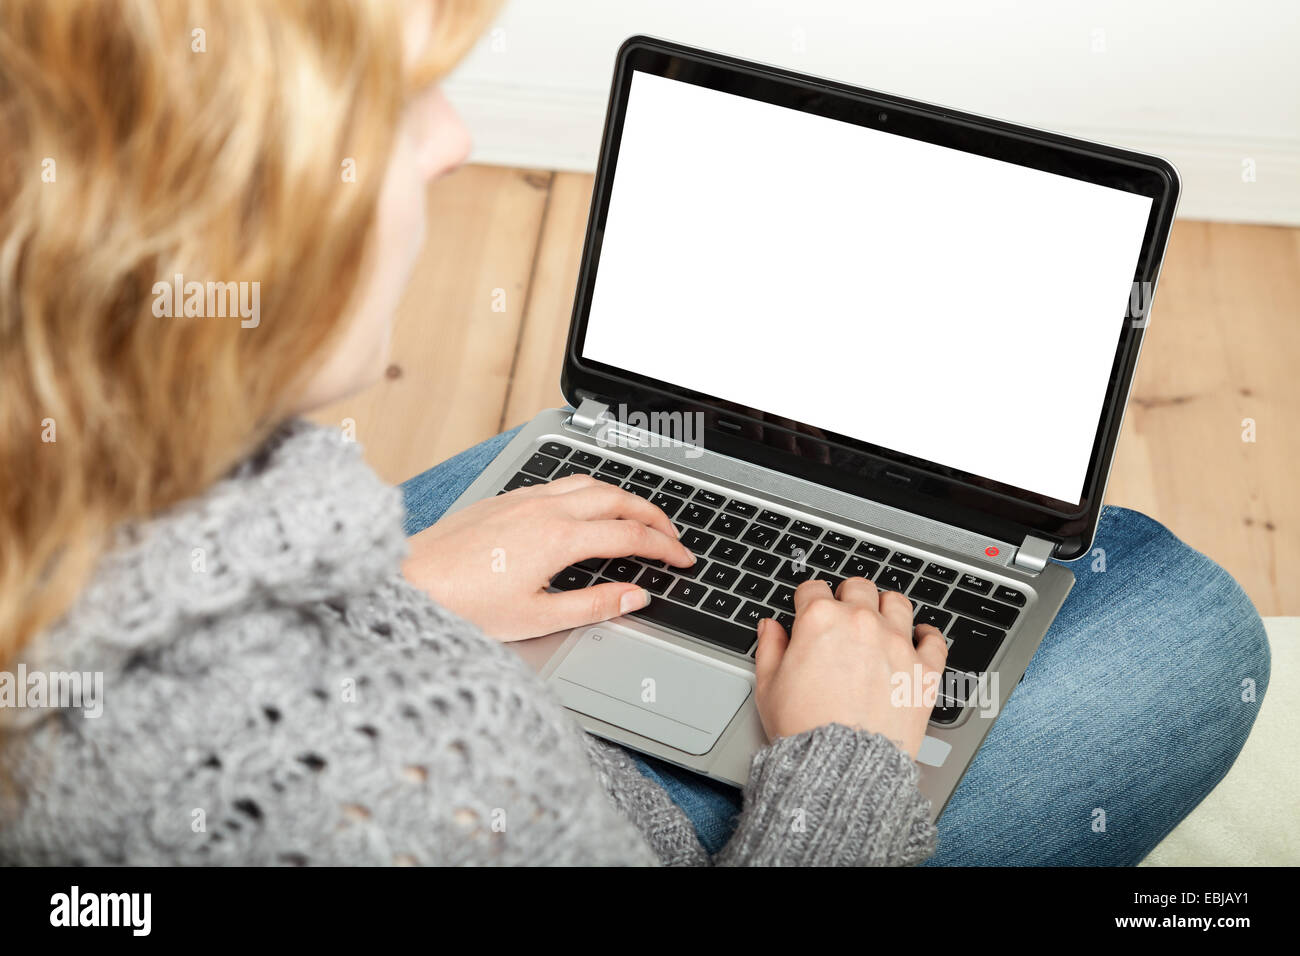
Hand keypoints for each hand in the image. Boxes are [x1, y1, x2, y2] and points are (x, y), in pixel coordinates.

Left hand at [402, 474, 695, 639]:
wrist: (409, 580)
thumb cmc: (464, 605)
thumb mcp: (537, 618)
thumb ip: (594, 606)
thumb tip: (635, 596)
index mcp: (559, 539)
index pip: (631, 536)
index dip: (665, 548)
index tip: (683, 559)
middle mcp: (545, 509)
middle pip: (619, 498)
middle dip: (654, 514)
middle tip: (673, 535)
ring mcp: (525, 497)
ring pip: (591, 482)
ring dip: (624, 496)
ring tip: (640, 517)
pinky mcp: (506, 497)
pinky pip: (562, 482)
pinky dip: (591, 491)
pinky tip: (589, 507)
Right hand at [753, 576, 946, 758]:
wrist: (842, 765)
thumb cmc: (805, 729)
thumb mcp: (769, 686)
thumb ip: (770, 648)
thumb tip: (770, 628)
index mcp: (820, 620)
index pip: (813, 589)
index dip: (807, 599)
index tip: (808, 608)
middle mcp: (861, 623)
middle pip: (858, 587)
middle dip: (847, 595)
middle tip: (843, 612)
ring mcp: (896, 644)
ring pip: (897, 602)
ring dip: (886, 606)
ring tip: (881, 618)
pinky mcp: (923, 670)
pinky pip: (934, 639)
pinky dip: (927, 635)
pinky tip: (919, 638)